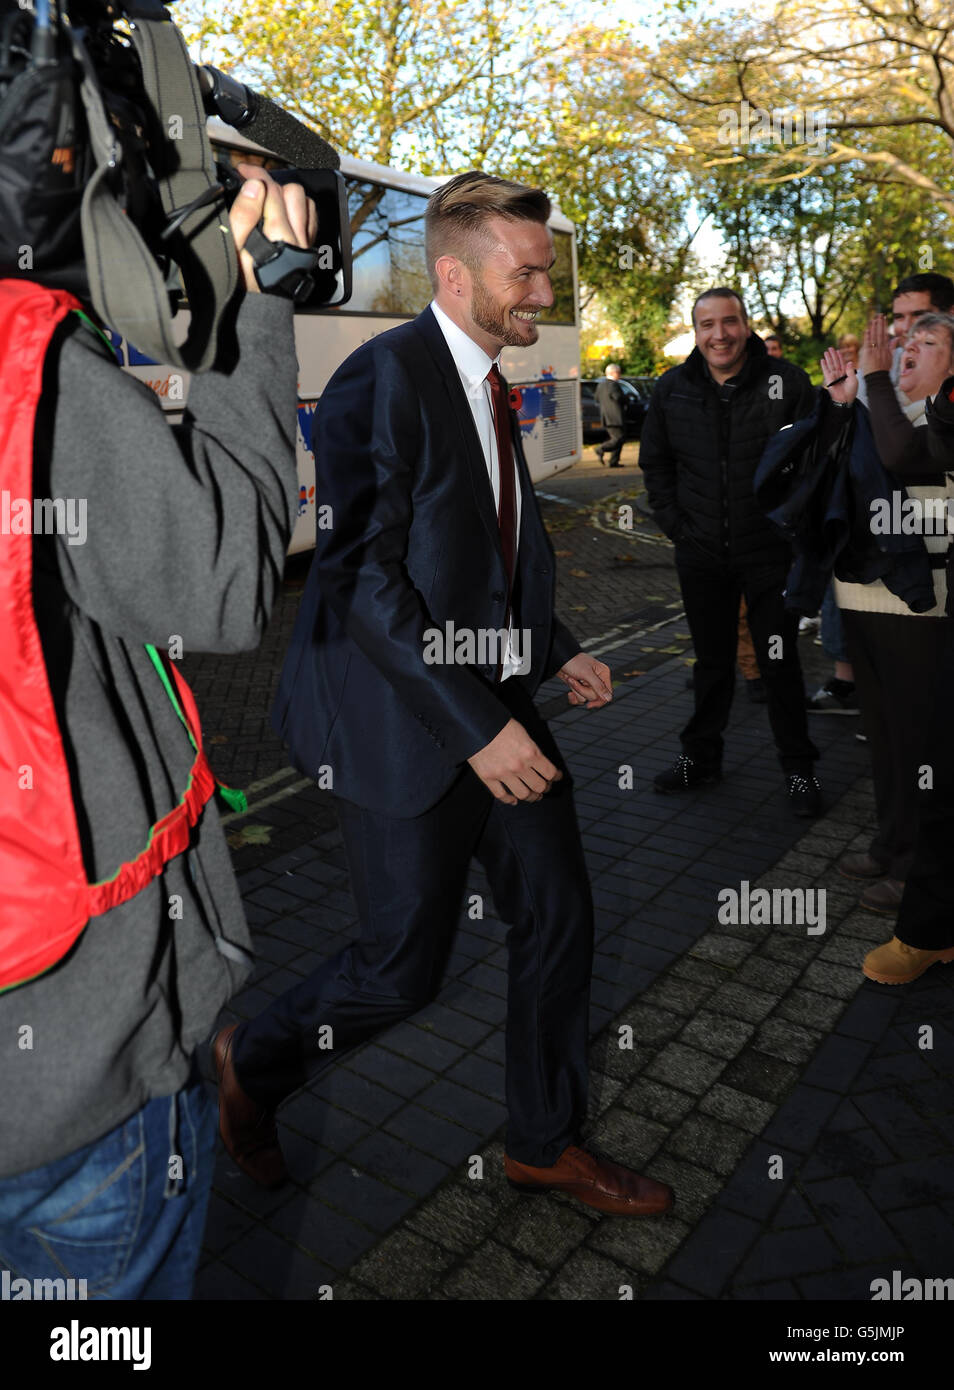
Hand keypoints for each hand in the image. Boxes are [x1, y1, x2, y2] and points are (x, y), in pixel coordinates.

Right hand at [228, 163, 317, 293]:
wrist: (261, 306)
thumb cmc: (244, 279)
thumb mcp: (233, 247)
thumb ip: (244, 214)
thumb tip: (255, 186)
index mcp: (279, 232)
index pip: (272, 189)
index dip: (255, 174)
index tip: (242, 170)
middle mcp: (298, 236)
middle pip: (292, 192)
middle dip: (271, 184)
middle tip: (253, 185)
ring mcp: (306, 243)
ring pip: (306, 204)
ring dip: (288, 196)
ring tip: (269, 199)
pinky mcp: (308, 249)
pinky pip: (311, 220)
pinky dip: (300, 210)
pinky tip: (286, 211)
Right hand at [467, 718, 562, 804]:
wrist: (476, 724)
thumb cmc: (500, 725)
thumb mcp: (523, 734)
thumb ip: (532, 750)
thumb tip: (539, 761)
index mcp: (530, 753)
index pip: (550, 772)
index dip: (556, 777)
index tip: (556, 777)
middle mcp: (518, 766)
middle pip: (539, 786)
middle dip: (545, 788)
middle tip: (545, 787)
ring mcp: (503, 774)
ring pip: (523, 794)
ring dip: (530, 797)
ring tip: (532, 795)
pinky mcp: (488, 777)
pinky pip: (501, 795)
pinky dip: (509, 800)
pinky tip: (513, 799)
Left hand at [557, 652, 612, 708]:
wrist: (559, 660)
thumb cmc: (573, 661)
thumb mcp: (586, 673)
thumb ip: (598, 686)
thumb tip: (609, 698)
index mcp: (603, 673)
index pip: (607, 692)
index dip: (600, 700)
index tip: (590, 705)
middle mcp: (597, 680)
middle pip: (595, 696)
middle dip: (582, 690)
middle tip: (575, 681)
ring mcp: (588, 684)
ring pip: (586, 698)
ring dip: (576, 690)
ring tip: (570, 679)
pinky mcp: (580, 688)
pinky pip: (580, 699)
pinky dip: (573, 697)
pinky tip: (569, 693)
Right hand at [819, 346, 857, 404]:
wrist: (845, 399)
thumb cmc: (851, 391)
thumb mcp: (853, 379)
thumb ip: (850, 371)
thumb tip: (849, 362)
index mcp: (846, 373)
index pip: (842, 363)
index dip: (840, 356)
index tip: (838, 351)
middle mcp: (839, 374)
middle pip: (835, 362)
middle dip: (833, 355)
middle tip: (830, 348)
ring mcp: (834, 376)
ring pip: (830, 365)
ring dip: (828, 358)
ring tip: (826, 352)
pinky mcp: (829, 379)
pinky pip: (826, 371)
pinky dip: (824, 365)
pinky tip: (822, 360)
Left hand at [859, 313, 894, 377]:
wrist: (878, 377)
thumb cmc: (883, 369)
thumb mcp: (890, 358)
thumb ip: (892, 347)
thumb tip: (896, 338)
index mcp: (885, 348)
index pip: (884, 334)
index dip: (884, 326)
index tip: (883, 318)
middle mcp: (880, 348)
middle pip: (880, 333)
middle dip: (879, 323)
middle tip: (879, 315)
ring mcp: (874, 351)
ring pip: (874, 337)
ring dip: (873, 327)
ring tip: (873, 319)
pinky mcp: (868, 354)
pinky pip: (867, 343)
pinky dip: (867, 336)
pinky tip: (867, 329)